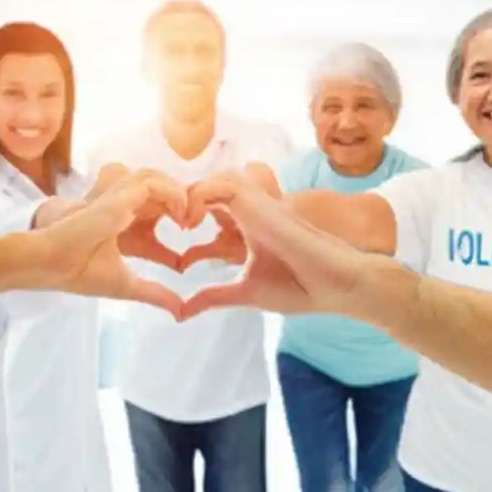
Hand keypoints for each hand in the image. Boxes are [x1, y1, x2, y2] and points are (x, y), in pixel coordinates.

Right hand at [34, 168, 187, 314]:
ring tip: (188, 221)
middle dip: (185, 202)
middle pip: (164, 188)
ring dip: (179, 195)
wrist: (52, 264)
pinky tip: (181, 219)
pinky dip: (173, 195)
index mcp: (125, 219)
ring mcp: (121, 196)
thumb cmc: (80, 271)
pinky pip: (154, 183)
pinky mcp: (119, 195)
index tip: (189, 243)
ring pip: (160, 178)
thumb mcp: (127, 284)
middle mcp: (125, 203)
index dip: (179, 218)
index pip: (160, 207)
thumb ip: (155, 294)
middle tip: (195, 225)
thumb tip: (180, 312)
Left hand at [178, 168, 409, 320]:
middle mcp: (248, 208)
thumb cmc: (300, 287)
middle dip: (175, 201)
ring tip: (176, 224)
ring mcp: (255, 203)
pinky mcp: (260, 203)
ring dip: (186, 196)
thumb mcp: (245, 292)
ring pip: (210, 179)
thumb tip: (181, 313)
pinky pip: (220, 185)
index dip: (180, 213)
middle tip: (156, 224)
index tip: (162, 237)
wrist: (336, 285)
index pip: (204, 205)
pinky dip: (198, 197)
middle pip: (202, 187)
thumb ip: (213, 296)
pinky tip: (189, 224)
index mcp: (244, 223)